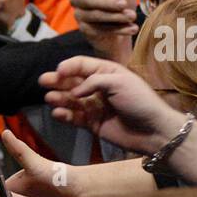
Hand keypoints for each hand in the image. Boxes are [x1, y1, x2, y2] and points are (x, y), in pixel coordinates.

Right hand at [39, 56, 186, 153]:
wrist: (152, 130)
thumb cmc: (140, 101)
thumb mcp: (119, 82)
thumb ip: (94, 82)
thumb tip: (74, 91)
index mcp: (106, 73)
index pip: (82, 65)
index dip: (69, 66)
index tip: (59, 71)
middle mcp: (98, 88)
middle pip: (72, 82)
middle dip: (57, 81)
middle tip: (43, 81)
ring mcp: (94, 106)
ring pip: (71, 100)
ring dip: (59, 98)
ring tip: (50, 98)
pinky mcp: (92, 123)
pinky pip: (74, 118)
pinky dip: (65, 115)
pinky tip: (58, 113)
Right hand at [69, 0, 137, 63]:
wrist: (124, 23)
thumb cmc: (122, 0)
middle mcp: (79, 0)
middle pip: (87, 0)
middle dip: (106, 2)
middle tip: (123, 4)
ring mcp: (81, 16)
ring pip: (94, 16)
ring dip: (115, 16)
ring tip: (131, 16)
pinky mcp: (87, 31)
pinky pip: (100, 30)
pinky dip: (118, 29)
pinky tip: (131, 28)